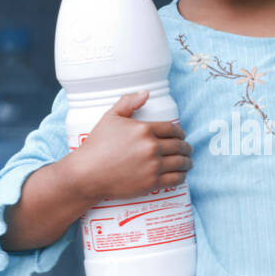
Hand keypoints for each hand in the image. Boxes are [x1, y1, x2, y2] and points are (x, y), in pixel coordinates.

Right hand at [68, 90, 192, 202]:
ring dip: (187, 162)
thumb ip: (128, 103)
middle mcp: (151, 147)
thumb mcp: (110, 118)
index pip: (172, 129)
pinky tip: (181, 175)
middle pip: (179, 146)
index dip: (180, 132)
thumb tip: (145, 93)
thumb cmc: (96, 145)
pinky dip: (182, 176)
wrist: (87, 174)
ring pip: (180, 162)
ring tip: (187, 162)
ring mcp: (153, 165)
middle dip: (186, 147)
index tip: (181, 136)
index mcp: (144, 129)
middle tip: (187, 150)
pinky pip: (175, 179)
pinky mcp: (152, 182)